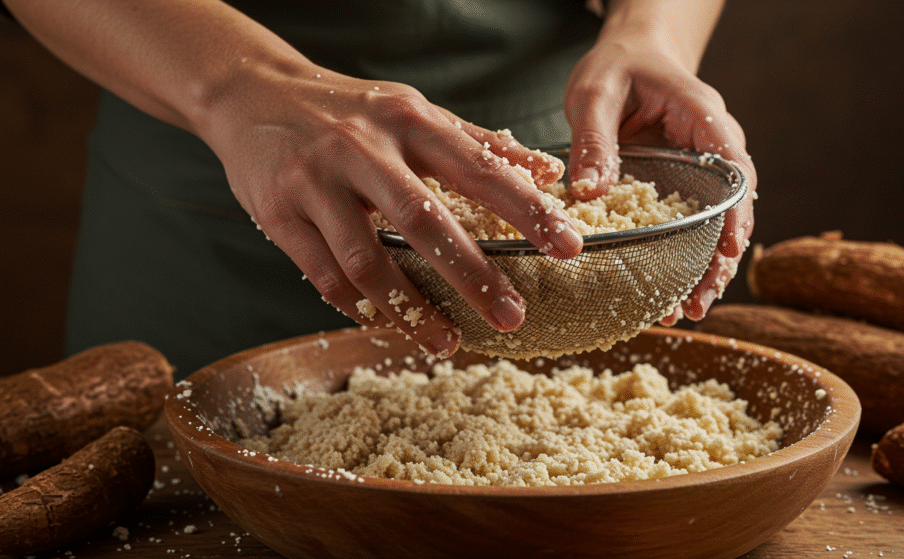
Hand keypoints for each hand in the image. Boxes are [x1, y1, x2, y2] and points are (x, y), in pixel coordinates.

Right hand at [198, 63, 583, 356]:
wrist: (251, 92)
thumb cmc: (347, 108)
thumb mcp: (413, 110)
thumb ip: (479, 142)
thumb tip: (547, 170)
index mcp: (409, 121)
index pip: (480, 169)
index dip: (527, 210)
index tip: (568, 247)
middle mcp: (363, 149)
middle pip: (425, 221)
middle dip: (473, 275)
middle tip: (512, 316)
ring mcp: (316, 182)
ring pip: (367, 260)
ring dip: (410, 309)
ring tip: (447, 342)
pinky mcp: (278, 213)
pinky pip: (323, 274)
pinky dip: (359, 306)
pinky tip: (387, 325)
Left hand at [563, 12, 756, 322]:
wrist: (629, 58)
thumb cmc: (618, 67)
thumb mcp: (596, 94)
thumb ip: (594, 140)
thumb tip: (588, 193)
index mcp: (705, 119)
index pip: (734, 171)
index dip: (735, 214)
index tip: (727, 250)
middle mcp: (713, 151)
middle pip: (731, 212)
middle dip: (718, 261)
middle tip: (695, 305)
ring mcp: (701, 173)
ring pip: (714, 228)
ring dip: (701, 271)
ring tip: (681, 313)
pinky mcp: (682, 189)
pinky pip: (689, 228)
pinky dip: (681, 260)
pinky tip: (664, 295)